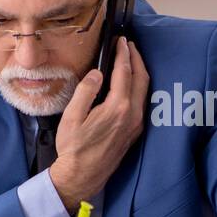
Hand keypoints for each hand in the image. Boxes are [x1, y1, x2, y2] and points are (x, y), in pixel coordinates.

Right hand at [49, 37, 148, 214]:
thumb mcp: (72, 117)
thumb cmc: (74, 148)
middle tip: (129, 44)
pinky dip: (139, 86)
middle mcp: (132, 115)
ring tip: (131, 59)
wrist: (82, 176)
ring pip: (144, 90)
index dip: (123, 53)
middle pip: (141, 78)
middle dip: (136, 58)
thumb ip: (85, 91)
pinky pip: (142, 102)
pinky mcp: (135, 132)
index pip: (124, 72)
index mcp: (117, 108)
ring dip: (140, 71)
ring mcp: (136, 124)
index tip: (121, 40)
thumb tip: (97, 73)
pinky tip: (131, 82)